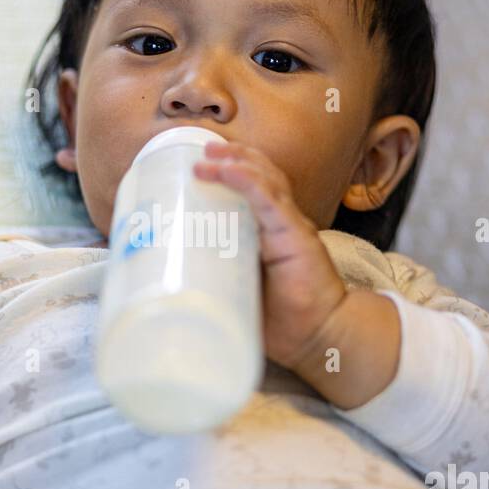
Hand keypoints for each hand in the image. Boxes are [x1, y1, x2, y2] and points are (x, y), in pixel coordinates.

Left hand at [192, 139, 348, 371]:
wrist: (320, 338)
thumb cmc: (281, 319)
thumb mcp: (240, 290)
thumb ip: (216, 276)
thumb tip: (168, 279)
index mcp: (271, 231)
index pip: (254, 188)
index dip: (232, 169)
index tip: (201, 162)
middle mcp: (283, 222)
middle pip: (261, 174)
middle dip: (233, 156)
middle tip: (202, 150)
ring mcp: (291, 227)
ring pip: (266, 180)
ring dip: (237, 162)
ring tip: (209, 155)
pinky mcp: (297, 238)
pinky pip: (272, 202)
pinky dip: (250, 182)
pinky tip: (231, 171)